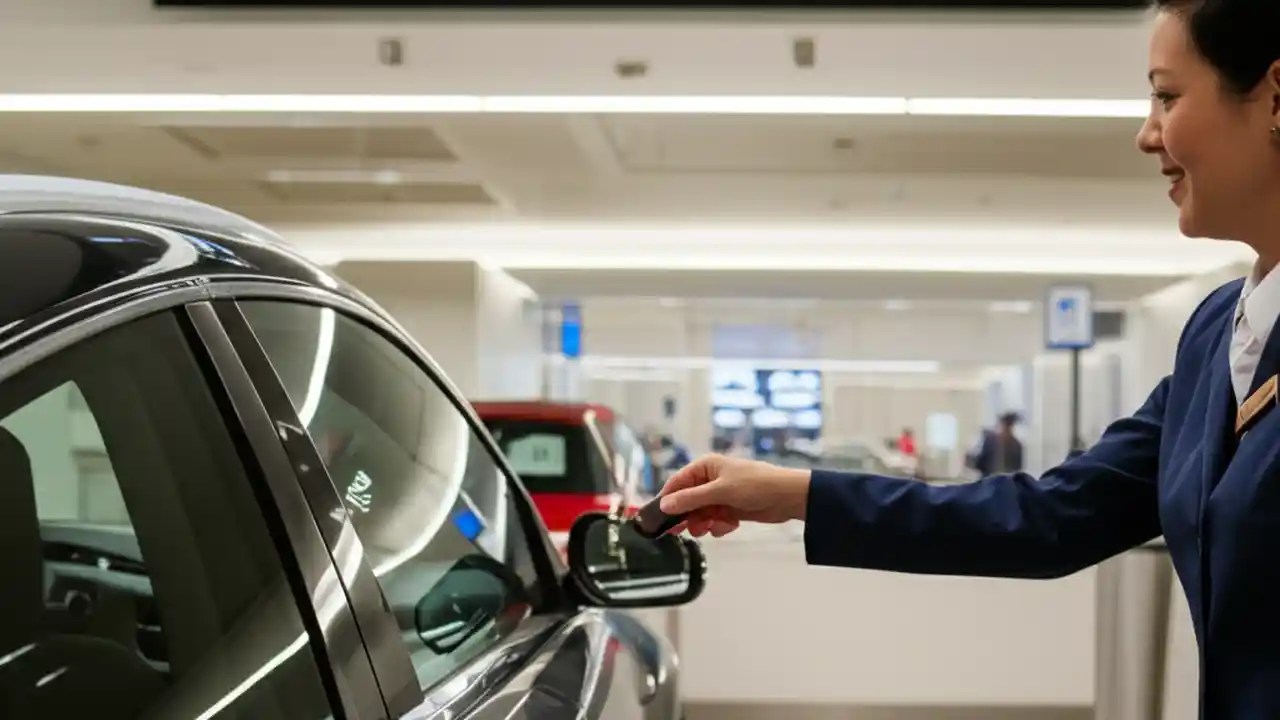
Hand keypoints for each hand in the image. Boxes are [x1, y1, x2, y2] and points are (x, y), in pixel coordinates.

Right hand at [658, 454, 810, 538]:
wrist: (788, 497)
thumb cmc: (755, 485)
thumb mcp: (720, 491)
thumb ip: (691, 499)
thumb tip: (665, 505)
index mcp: (705, 467)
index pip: (677, 483)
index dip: (666, 499)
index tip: (657, 517)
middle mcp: (710, 480)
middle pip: (686, 501)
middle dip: (686, 516)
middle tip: (680, 532)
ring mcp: (720, 495)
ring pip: (699, 514)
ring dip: (703, 523)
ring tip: (711, 528)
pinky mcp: (730, 509)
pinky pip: (714, 520)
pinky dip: (719, 526)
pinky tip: (729, 526)